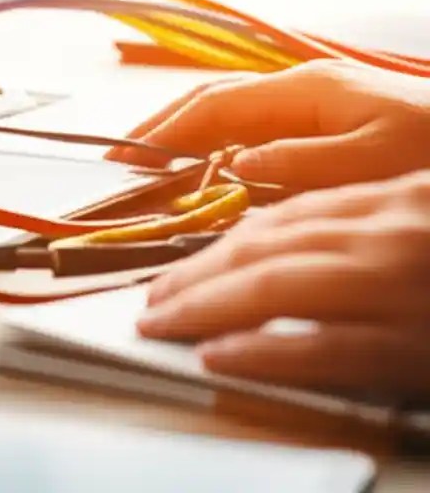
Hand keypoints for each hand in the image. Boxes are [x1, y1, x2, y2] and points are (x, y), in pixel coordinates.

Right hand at [106, 60, 429, 188]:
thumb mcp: (376, 162)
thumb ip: (302, 163)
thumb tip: (237, 165)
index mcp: (308, 91)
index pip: (214, 107)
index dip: (164, 133)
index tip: (126, 160)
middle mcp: (304, 87)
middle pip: (213, 100)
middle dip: (162, 128)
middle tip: (121, 160)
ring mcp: (316, 99)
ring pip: (231, 110)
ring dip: (186, 134)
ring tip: (150, 162)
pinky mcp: (329, 118)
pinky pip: (255, 124)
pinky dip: (218, 142)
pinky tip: (209, 165)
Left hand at [136, 170, 429, 398]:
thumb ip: (374, 230)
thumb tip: (303, 251)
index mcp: (396, 199)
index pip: (288, 216)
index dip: (224, 242)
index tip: (186, 263)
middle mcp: (386, 235)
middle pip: (265, 247)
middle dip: (197, 274)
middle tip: (153, 297)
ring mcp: (395, 286)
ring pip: (274, 286)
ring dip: (203, 305)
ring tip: (160, 322)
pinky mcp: (411, 345)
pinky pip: (319, 348)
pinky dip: (260, 351)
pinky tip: (215, 356)